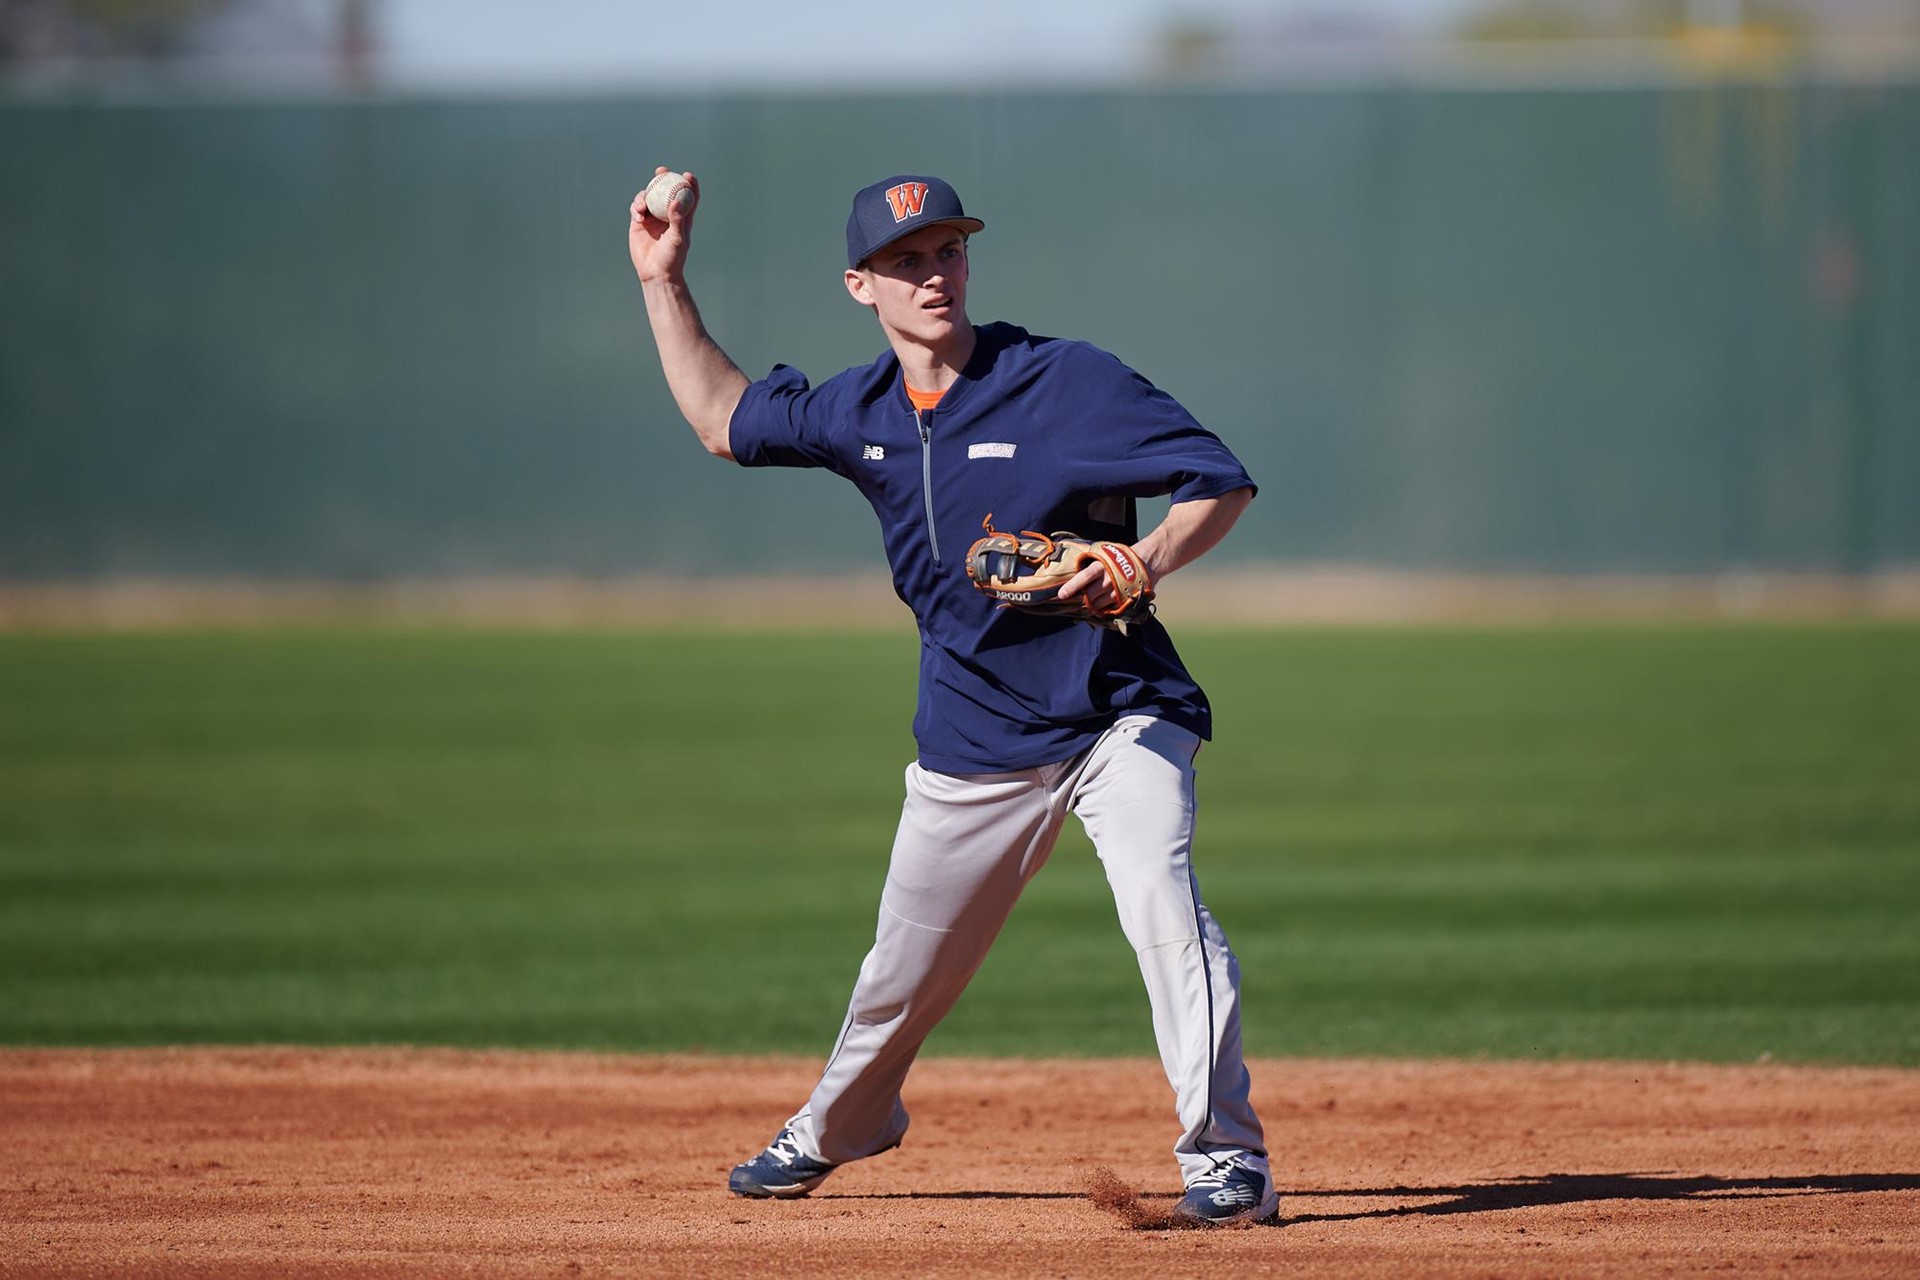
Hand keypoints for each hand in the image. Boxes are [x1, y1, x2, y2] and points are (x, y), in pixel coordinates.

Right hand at [629, 167, 698, 285]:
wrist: (655, 273)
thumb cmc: (672, 258)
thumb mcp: (677, 239)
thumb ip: (677, 220)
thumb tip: (676, 201)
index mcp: (682, 217)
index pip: (688, 196)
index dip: (689, 183)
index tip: (687, 175)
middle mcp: (666, 214)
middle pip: (666, 190)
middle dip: (664, 178)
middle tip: (661, 171)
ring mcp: (652, 218)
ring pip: (648, 197)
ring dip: (645, 196)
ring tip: (643, 206)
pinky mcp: (639, 223)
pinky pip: (636, 208)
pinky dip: (636, 208)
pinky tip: (638, 216)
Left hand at [1055, 559, 1121, 611]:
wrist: (1138, 562)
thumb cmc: (1112, 559)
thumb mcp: (1099, 556)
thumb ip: (1085, 564)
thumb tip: (1064, 571)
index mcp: (1100, 566)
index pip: (1084, 577)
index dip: (1072, 586)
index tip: (1061, 595)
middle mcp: (1108, 579)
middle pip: (1089, 595)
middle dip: (1081, 598)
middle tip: (1076, 598)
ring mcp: (1116, 591)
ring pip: (1096, 605)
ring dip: (1091, 604)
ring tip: (1092, 596)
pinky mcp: (1122, 599)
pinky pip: (1106, 609)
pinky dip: (1101, 607)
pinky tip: (1102, 600)